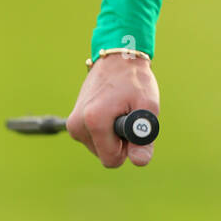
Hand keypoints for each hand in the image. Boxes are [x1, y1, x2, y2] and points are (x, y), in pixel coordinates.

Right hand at [66, 54, 159, 168]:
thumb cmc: (135, 81)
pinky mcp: (73, 121)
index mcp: (94, 122)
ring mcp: (73, 123)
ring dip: (112, 135)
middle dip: (119, 142)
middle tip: (128, 115)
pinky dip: (105, 130)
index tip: (133, 126)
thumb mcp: (147, 107)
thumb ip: (144, 137)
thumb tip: (139, 162)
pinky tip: (111, 109)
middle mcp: (77, 125)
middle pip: (104, 154)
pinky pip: (93, 138)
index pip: (111, 160)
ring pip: (99, 148)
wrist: (118, 58)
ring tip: (119, 109)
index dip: (127, 148)